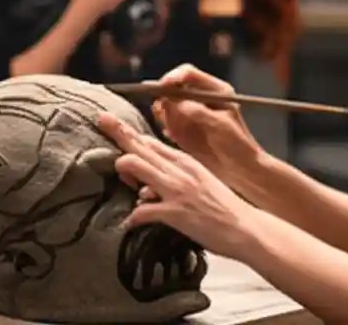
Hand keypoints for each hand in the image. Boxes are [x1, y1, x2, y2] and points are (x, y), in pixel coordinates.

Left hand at [99, 112, 258, 260]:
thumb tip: (147, 187)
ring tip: (130, 187)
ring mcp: (175, 189)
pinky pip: (141, 211)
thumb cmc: (224, 207)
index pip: (150, 141)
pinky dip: (133, 218)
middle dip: (117, 131)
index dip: (128, 133)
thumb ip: (175, 179)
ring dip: (124, 174)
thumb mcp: (201, 182)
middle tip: (101, 119)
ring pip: (133, 165)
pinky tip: (132, 224)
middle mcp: (177, 170)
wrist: (245, 227)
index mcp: (184, 161)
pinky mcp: (174, 212)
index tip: (112, 122)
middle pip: (139, 145)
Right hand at [150, 65, 263, 180]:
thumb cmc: (237, 145)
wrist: (240, 170)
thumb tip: (172, 101)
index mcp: (215, 90)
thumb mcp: (219, 125)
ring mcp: (191, 112)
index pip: (188, 73)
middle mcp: (201, 98)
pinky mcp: (184, 127)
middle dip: (165, 98)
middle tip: (161, 111)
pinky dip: (167, 128)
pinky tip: (176, 138)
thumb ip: (197, 111)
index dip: (173, 77)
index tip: (162, 87)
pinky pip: (167, 122)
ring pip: (167, 105)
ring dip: (167, 116)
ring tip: (177, 131)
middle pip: (173, 87)